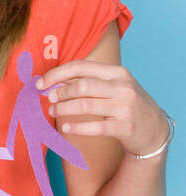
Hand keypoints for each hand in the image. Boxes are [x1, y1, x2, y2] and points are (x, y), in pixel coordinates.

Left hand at [37, 62, 169, 156]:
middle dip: (61, 92)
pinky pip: (96, 127)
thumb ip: (89, 82)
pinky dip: (77, 127)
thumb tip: (55, 81)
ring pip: (86, 105)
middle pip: (82, 85)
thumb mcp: (114, 87)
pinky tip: (66, 128)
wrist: (155, 129)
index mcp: (117, 72)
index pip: (81, 67)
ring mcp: (125, 107)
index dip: (57, 74)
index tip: (40, 83)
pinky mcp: (125, 127)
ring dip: (64, 109)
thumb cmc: (128, 105)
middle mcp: (122, 87)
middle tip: (49, 100)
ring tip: (53, 112)